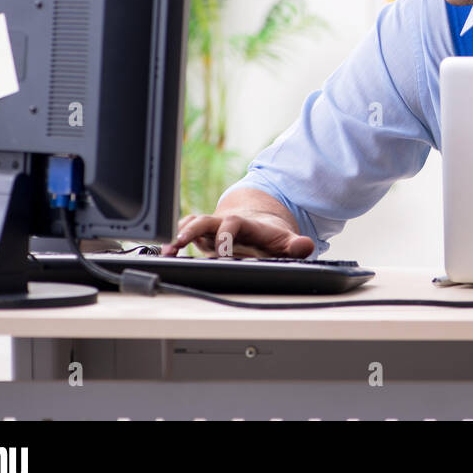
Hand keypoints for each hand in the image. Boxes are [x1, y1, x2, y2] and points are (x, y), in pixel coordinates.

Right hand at [162, 208, 316, 257]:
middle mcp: (225, 223)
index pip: (232, 224)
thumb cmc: (270, 236)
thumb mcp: (286, 240)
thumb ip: (296, 245)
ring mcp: (213, 228)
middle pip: (205, 220)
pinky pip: (186, 231)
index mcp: (244, 223)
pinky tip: (166, 252)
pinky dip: (175, 239)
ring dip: (177, 236)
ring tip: (167, 250)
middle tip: (178, 243)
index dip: (225, 236)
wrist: (260, 223)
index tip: (221, 252)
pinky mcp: (204, 234)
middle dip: (191, 231)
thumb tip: (306, 246)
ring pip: (191, 225)